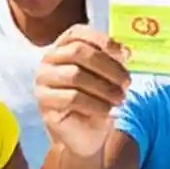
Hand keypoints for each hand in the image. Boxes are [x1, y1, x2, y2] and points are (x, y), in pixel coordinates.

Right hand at [34, 25, 130, 158]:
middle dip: (108, 67)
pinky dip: (95, 104)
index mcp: (63, 47)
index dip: (101, 39)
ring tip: (120, 99)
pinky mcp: (44, 102)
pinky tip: (107, 110)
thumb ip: (113, 60)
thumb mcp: (109, 77)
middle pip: (78, 52)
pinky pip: (71, 98)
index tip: (124, 54)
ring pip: (75, 75)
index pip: (77, 33)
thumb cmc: (98, 102)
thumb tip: (124, 52)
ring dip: (104, 88)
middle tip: (126, 82)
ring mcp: (43, 81)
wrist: (88, 135)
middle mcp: (49, 60)